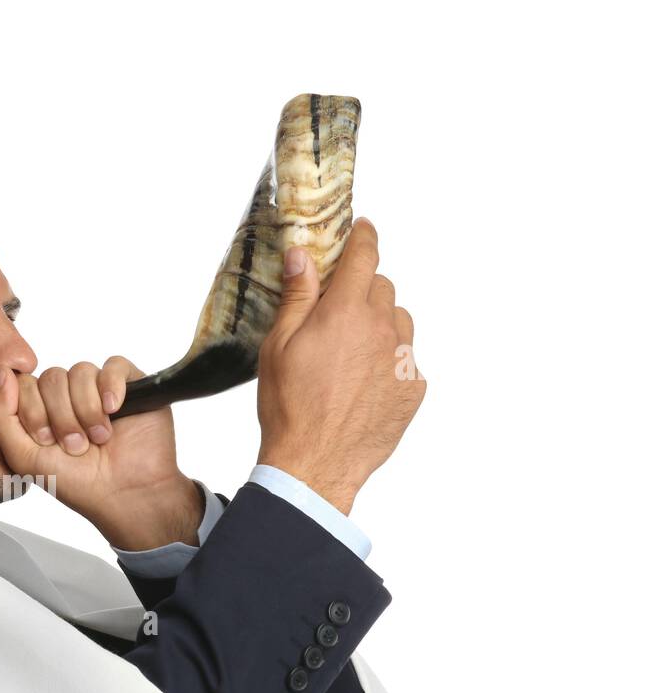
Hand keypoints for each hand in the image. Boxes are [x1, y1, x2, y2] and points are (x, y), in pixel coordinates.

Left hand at [0, 356, 203, 549]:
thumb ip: (0, 416)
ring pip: (81, 372)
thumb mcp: (23, 457)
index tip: (46, 440)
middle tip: (75, 446)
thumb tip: (1, 373)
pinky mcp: (130, 386)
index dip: (33, 410)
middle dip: (61, 416)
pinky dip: (111, 387)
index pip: (24, 384)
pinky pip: (114, 366)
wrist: (125, 495)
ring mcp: (98, 390)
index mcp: (42, 410)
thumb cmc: (78, 483)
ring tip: (99, 439)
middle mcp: (68, 398)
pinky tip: (114, 411)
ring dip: (87, 410)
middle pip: (52, 378)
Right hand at [255, 218, 423, 514]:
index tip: (363, 228)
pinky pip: (406, 359)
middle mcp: (382, 328)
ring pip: (399, 322)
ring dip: (379, 325)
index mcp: (345, 312)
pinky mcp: (413, 388)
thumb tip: (302, 255)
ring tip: (350, 354)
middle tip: (336, 314)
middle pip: (382, 288)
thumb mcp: (278, 346)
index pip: (365, 256)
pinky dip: (388, 361)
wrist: (315, 463)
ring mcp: (403, 359)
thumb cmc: (290, 408)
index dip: (364, 237)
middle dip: (362, 291)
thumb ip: (297, 296)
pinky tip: (361, 384)